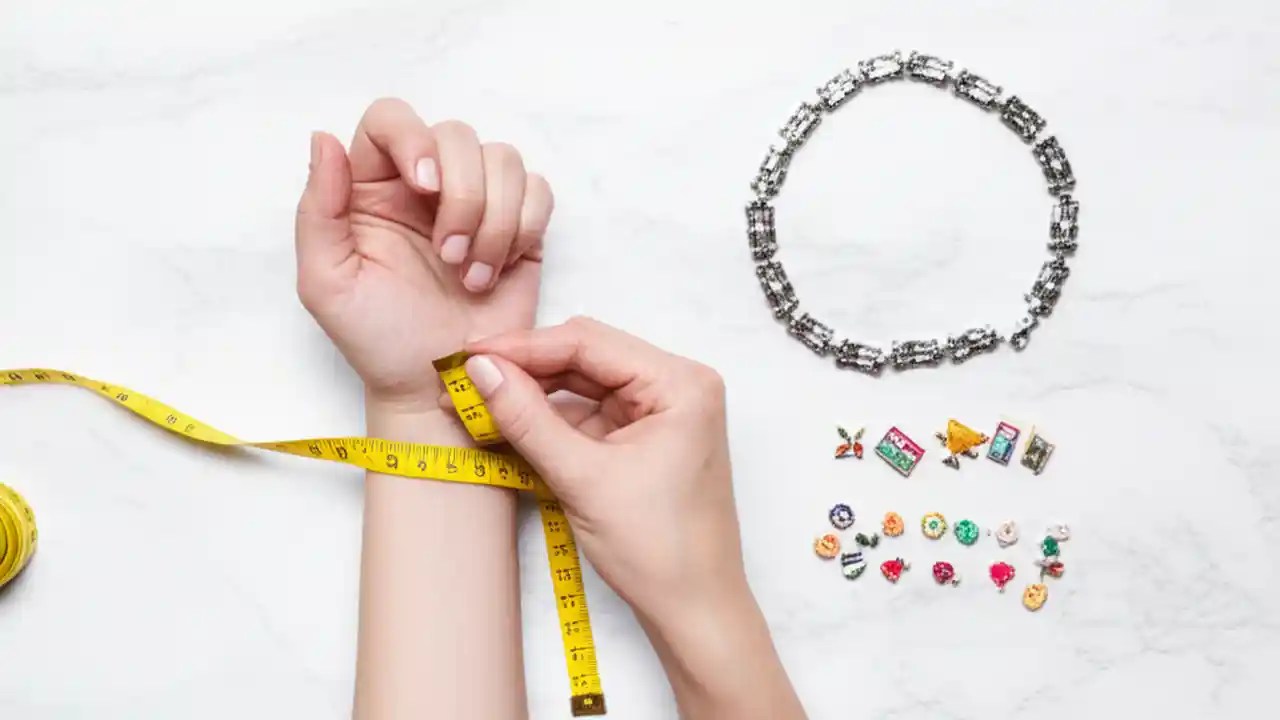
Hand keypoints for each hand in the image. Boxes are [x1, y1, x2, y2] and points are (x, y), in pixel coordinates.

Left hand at [294, 98, 552, 406]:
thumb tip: (324, 138)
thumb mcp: (326, 283)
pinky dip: (525, 226)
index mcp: (371, 188)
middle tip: (449, 256)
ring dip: (494, 219)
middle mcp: (425, 185)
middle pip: (458, 133)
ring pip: (503, 158)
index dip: (415, 138)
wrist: (440, 388)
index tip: (424, 187)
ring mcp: (477, 203)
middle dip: (463, 196)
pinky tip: (502, 267)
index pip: (392, 119)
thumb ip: (317, 210)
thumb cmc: (379, 343)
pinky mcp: (520, 227)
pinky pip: (538, 190)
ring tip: (473, 275)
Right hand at [462, 317, 805, 718]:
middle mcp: (675, 387)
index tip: (467, 354)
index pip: (588, 343)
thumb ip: (528, 419)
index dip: (522, 346)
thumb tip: (479, 369)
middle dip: (522, 369)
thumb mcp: (583, 478)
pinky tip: (502, 426)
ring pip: (580, 387)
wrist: (694, 611)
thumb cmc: (660, 550)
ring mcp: (658, 413)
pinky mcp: (641, 439)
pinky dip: (546, 423)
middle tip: (460, 378)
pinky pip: (586, 416)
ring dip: (529, 397)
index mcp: (680, 384)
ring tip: (470, 403)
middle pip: (584, 358)